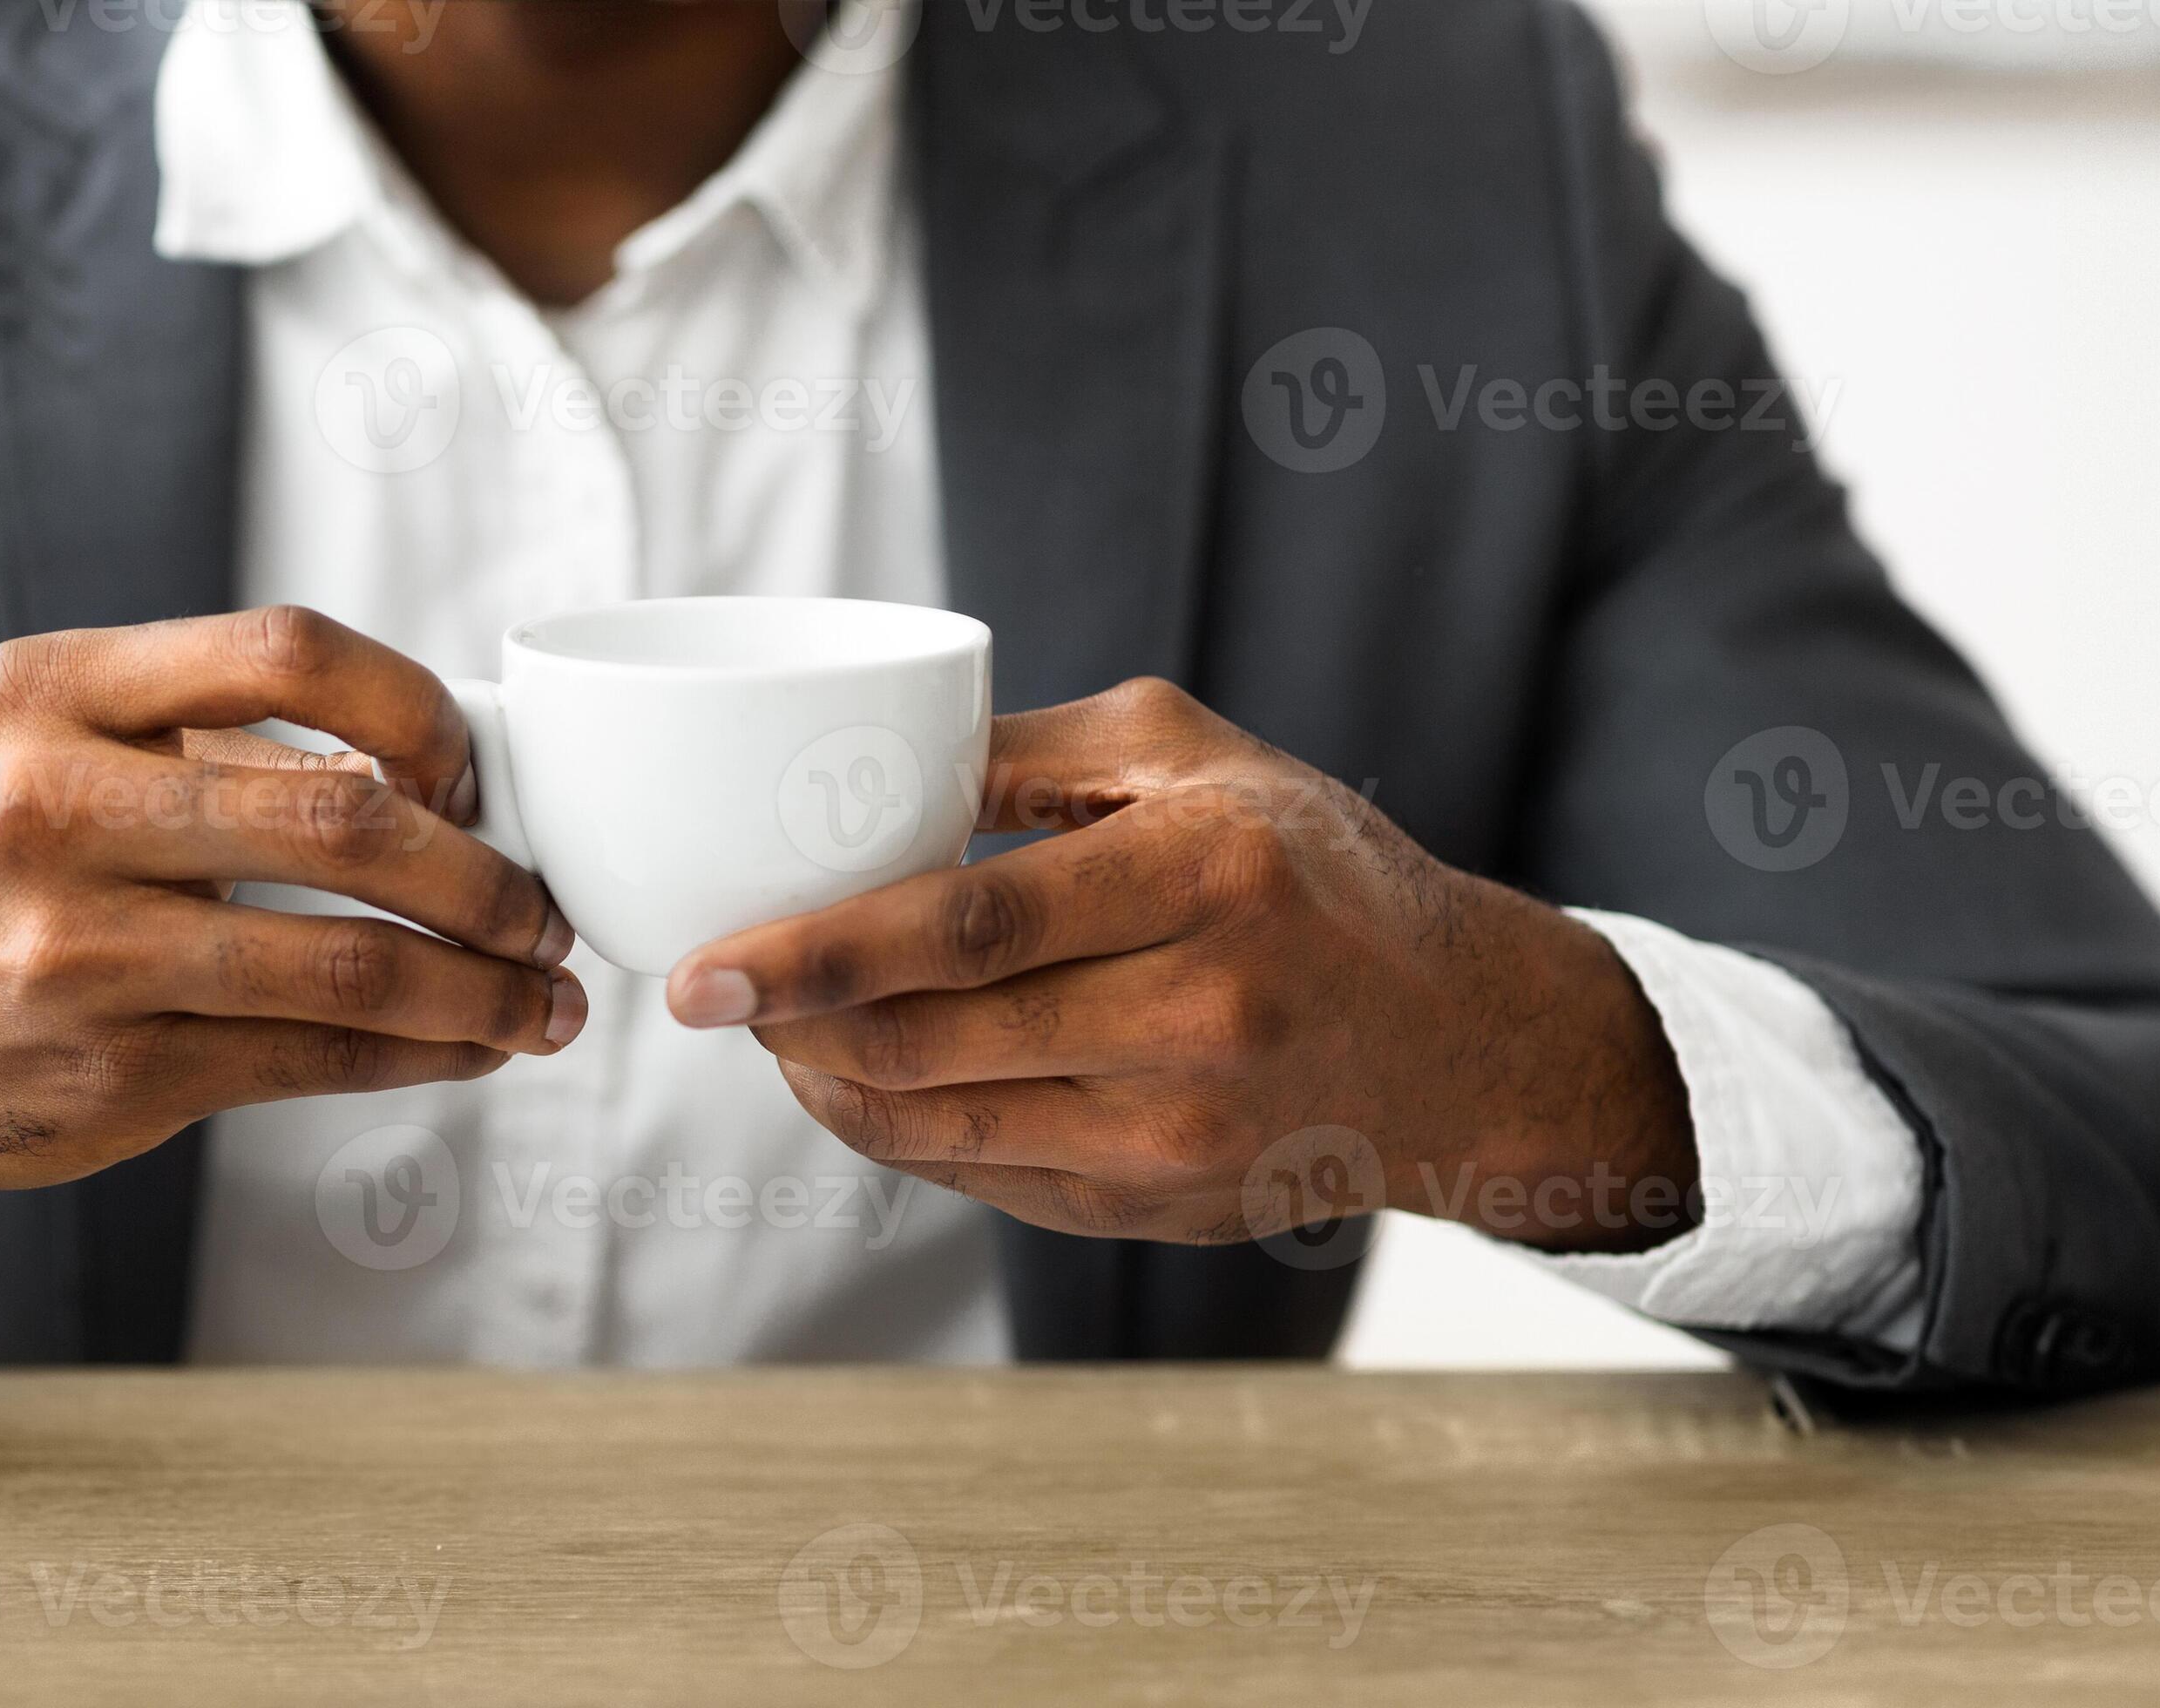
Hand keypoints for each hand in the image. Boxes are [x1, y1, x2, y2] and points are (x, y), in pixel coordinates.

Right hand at [0, 608, 581, 1235]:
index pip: (284, 650)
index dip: (416, 707)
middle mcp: (48, 808)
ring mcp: (72, 950)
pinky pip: (313, 1060)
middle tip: (544, 909)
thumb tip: (453, 769)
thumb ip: (219, 739)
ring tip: (542, 1000)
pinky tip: (474, 1048)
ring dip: (479, 988)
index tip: (476, 770)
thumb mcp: (55, 749)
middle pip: (341, 817)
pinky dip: (423, 1055)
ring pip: (345, 962)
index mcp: (49, 693)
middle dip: (484, 873)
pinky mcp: (107, 1071)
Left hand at [664, 678, 1694, 1252]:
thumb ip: (1022, 751)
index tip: (705, 965)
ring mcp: (1178, 1137)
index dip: (819, 952)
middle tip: (710, 982)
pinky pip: (979, 1177)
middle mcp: (1198, 1020)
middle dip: (789, 1023)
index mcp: (1204, 879)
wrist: (1455, 1042)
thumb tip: (861, 768)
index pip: (968, 931)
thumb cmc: (1310, 867)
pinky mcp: (1154, 1209)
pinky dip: (894, 1130)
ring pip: (935, 1129)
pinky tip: (858, 1077)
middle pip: (930, 1044)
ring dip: (824, 1083)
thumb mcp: (1191, 757)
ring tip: (772, 1026)